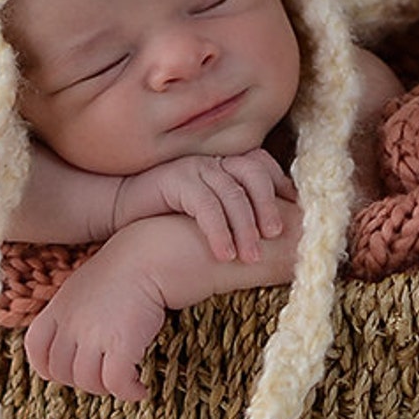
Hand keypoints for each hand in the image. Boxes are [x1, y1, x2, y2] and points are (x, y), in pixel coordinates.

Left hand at [23, 238, 170, 402]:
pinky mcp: (120, 344)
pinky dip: (128, 392)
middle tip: (105, 377)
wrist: (151, 256)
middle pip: (61, 371)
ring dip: (106, 389)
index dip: (48, 367)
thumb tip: (78, 341)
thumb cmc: (125, 269)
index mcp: (59, 307)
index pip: (36, 347)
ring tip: (124, 382)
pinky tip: (140, 389)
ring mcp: (94, 334)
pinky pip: (116, 382)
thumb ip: (73, 312)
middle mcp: (71, 323)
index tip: (68, 373)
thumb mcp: (85, 285)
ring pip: (88, 382)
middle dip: (82, 381)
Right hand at [116, 149, 295, 262]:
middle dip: (269, 207)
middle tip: (276, 237)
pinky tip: (224, 255)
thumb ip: (239, 214)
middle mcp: (216, 161)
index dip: (283, 192)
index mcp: (228, 164)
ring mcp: (196, 167)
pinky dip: (218, 232)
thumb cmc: (171, 214)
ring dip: (245, 228)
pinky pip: (206, 206)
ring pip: (232, 193)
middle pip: (255, 173)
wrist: (121, 207)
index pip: (266, 169)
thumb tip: (277, 237)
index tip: (297, 222)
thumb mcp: (212, 211)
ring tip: (251, 257)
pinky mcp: (176, 180)